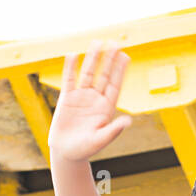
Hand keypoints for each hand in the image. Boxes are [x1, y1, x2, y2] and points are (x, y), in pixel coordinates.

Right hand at [48, 42, 132, 162]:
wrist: (66, 153)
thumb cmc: (86, 149)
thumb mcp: (101, 140)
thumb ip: (113, 130)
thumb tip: (128, 121)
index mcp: (106, 108)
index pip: (114, 85)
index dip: (120, 70)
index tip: (125, 56)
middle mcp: (95, 99)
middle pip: (104, 75)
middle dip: (109, 59)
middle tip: (115, 43)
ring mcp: (81, 97)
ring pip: (88, 74)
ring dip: (93, 58)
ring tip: (97, 42)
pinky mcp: (67, 98)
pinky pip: (69, 79)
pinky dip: (71, 67)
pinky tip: (73, 54)